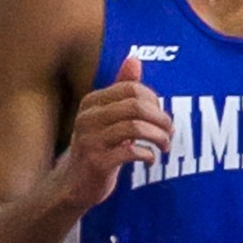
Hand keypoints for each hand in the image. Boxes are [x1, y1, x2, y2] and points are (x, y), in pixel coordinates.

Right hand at [55, 57, 172, 209]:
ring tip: (164, 145)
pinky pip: (130, 152)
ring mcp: (91, 140)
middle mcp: (88, 118)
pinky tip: (150, 158)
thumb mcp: (107, 115)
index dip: (154, 100)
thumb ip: (121, 88)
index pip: (131, 88)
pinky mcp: (97, 163)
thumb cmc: (96, 145)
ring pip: (135, 127)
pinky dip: (147, 154)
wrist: (73, 183)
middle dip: (160, 118)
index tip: (161, 115)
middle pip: (136, 106)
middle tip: (169, 131)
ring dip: (158, 137)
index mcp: (92, 102)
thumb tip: (134, 59)